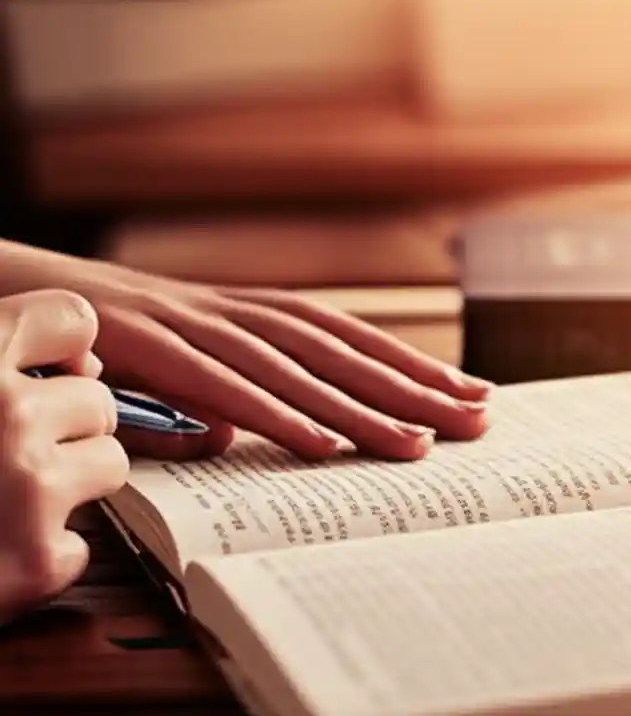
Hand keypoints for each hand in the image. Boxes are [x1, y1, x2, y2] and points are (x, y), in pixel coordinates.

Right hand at [0, 290, 126, 622]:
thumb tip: (88, 363)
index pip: (71, 319)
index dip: (64, 348)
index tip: (45, 373)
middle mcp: (5, 413)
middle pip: (97, 401)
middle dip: (64, 429)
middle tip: (2, 457)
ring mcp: (28, 486)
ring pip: (109, 463)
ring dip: (67, 486)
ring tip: (0, 503)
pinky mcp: (38, 559)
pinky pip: (80, 543)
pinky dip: (41, 556)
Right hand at [2, 242, 490, 461]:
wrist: (9, 292)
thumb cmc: (98, 334)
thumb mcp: (172, 366)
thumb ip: (218, 395)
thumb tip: (246, 435)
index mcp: (247, 314)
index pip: (348, 339)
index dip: (412, 364)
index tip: (469, 393)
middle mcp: (234, 311)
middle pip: (341, 351)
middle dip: (414, 386)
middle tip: (478, 419)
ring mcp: (193, 322)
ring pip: (295, 366)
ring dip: (362, 407)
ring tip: (420, 444)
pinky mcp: (148, 343)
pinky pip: (223, 383)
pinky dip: (277, 412)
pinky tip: (325, 444)